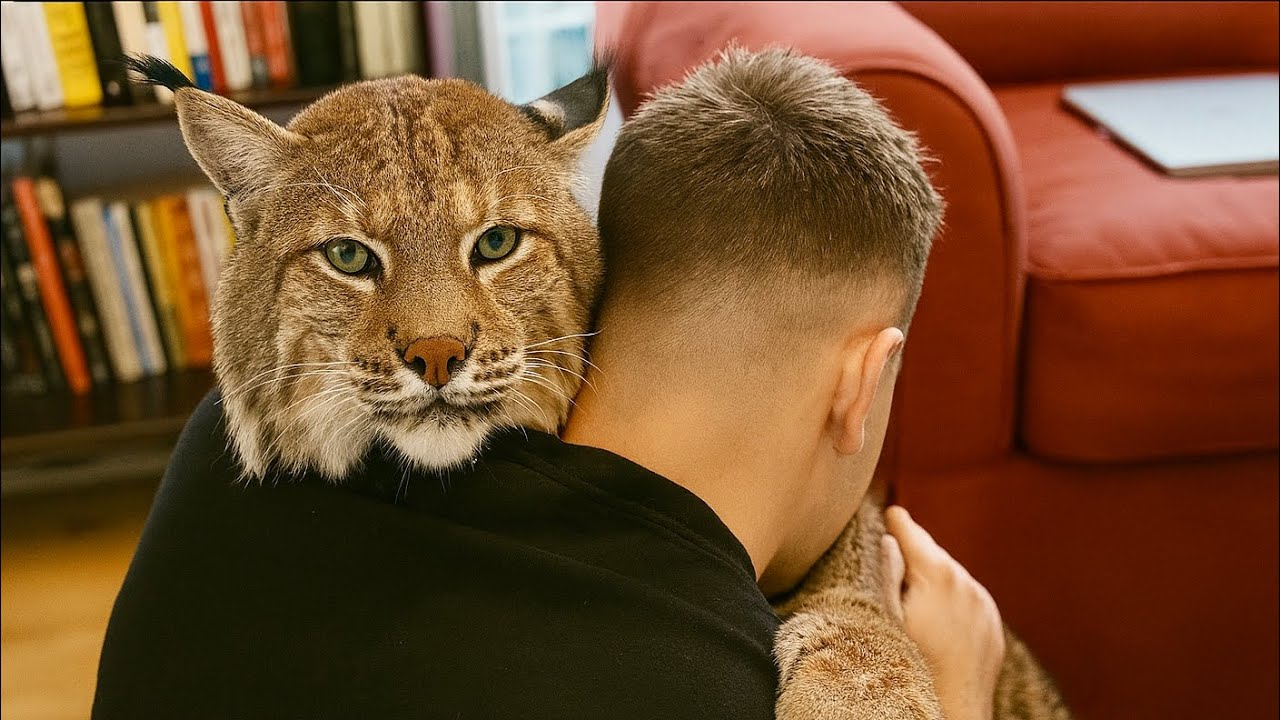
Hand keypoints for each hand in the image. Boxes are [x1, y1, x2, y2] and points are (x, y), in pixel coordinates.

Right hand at [881, 505, 1003, 719]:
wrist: (953, 712)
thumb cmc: (911, 666)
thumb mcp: (883, 617)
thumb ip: (885, 573)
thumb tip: (889, 540)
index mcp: (939, 574)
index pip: (911, 531)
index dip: (894, 523)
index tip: (886, 514)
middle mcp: (968, 583)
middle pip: (933, 554)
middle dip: (913, 556)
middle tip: (889, 563)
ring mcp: (985, 607)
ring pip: (953, 578)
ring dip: (932, 581)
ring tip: (911, 600)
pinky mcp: (993, 629)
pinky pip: (968, 602)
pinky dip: (951, 603)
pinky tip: (934, 622)